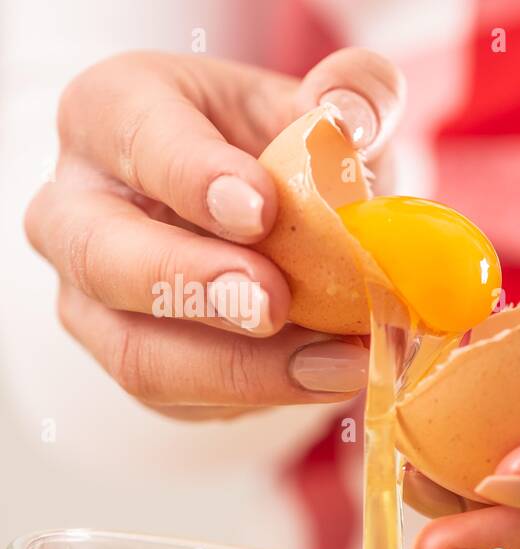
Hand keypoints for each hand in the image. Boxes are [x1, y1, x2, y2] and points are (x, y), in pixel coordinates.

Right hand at [24, 49, 403, 418]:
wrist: (275, 224)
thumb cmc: (282, 152)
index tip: (262, 209)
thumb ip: (352, 96)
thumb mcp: (321, 110)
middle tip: (273, 303)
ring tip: (334, 365)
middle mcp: (82, 207)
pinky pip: (184, 397)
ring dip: (240, 368)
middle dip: (191, 285)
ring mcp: (97, 296)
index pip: (136, 136)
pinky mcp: (137, 362)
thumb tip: (352, 117)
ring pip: (136, 350)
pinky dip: (261, 396)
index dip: (195, 175)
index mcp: (116, 114)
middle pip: (103, 254)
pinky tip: (330, 379)